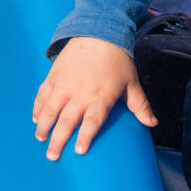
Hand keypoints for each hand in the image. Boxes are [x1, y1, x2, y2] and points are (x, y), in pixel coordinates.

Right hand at [32, 37, 157, 159]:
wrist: (97, 34)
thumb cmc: (118, 62)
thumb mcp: (132, 84)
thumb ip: (140, 106)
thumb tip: (153, 124)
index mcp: (100, 97)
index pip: (92, 122)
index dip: (85, 137)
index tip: (79, 152)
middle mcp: (79, 93)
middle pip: (66, 121)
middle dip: (58, 140)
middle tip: (53, 156)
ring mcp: (63, 85)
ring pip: (49, 110)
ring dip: (44, 126)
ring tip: (41, 139)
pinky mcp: (53, 77)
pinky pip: (42, 96)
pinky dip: (38, 108)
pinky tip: (36, 119)